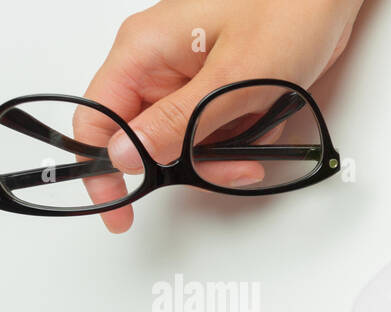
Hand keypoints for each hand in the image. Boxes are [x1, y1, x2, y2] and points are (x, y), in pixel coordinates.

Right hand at [87, 0, 364, 232]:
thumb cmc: (286, 13)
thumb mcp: (232, 79)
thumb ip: (178, 122)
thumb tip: (126, 155)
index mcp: (143, 50)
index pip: (98, 118)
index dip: (104, 168)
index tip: (120, 207)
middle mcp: (159, 63)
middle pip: (144, 138)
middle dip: (183, 165)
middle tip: (225, 171)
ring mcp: (189, 76)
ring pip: (183, 142)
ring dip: (218, 156)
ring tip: (254, 147)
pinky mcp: (219, 86)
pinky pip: (213, 130)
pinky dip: (237, 140)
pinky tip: (264, 129)